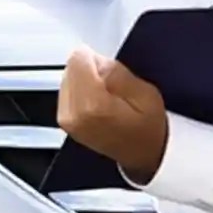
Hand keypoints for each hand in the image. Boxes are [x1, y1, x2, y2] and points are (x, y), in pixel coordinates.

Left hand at [57, 46, 167, 183]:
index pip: (79, 59)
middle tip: (113, 88)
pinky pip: (66, 90)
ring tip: (107, 96)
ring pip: (67, 76)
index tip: (111, 73)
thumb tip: (94, 60)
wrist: (143, 154)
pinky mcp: (64, 121)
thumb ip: (116, 72)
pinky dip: (80, 90)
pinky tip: (98, 102)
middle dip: (91, 70)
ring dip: (85, 80)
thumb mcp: (144, 92)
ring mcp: (66, 119)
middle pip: (71, 67)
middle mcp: (73, 114)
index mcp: (92, 105)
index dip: (99, 60)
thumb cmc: (147, 127)